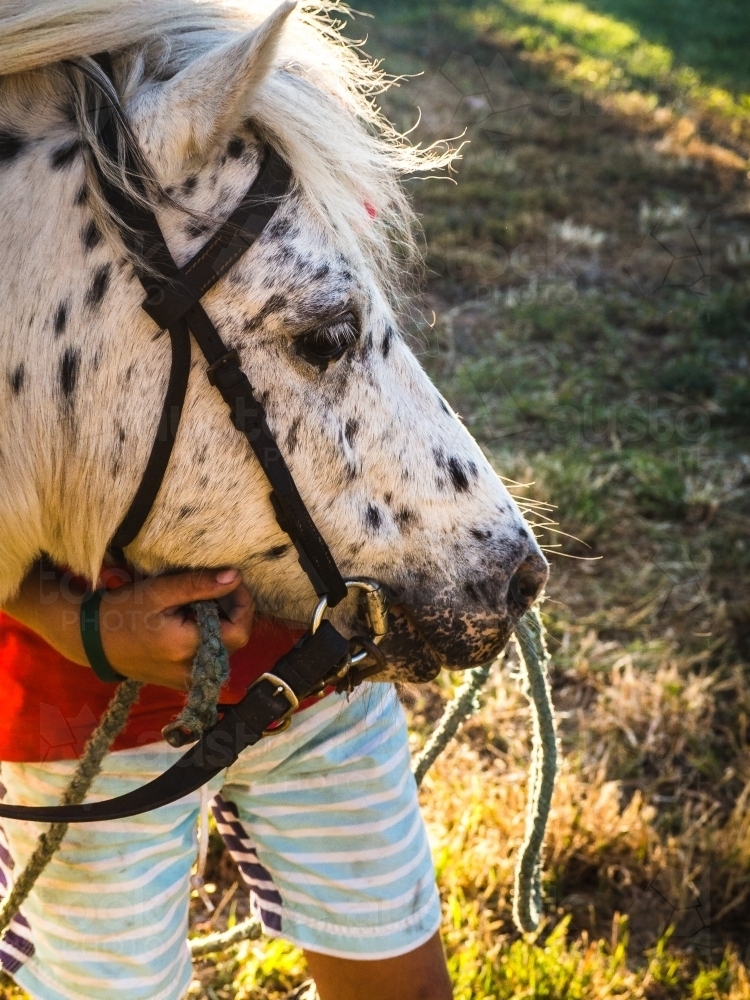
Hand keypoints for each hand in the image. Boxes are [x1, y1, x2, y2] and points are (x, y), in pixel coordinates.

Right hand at [4, 566, 253, 690]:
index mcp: (188, 648)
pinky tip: (189, 620)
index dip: (242, 603)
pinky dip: (206, 637)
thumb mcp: (159, 592)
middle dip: (230, 611)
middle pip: (234, 640)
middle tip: (211, 588)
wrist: (91, 640)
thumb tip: (236, 576)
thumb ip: (200, 585)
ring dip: (219, 623)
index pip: (240, 630)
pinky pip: (207, 658)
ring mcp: (186, 681)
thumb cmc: (122, 612)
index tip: (231, 580)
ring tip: (197, 603)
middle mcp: (191, 671)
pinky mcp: (180, 682)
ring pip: (223, 649)